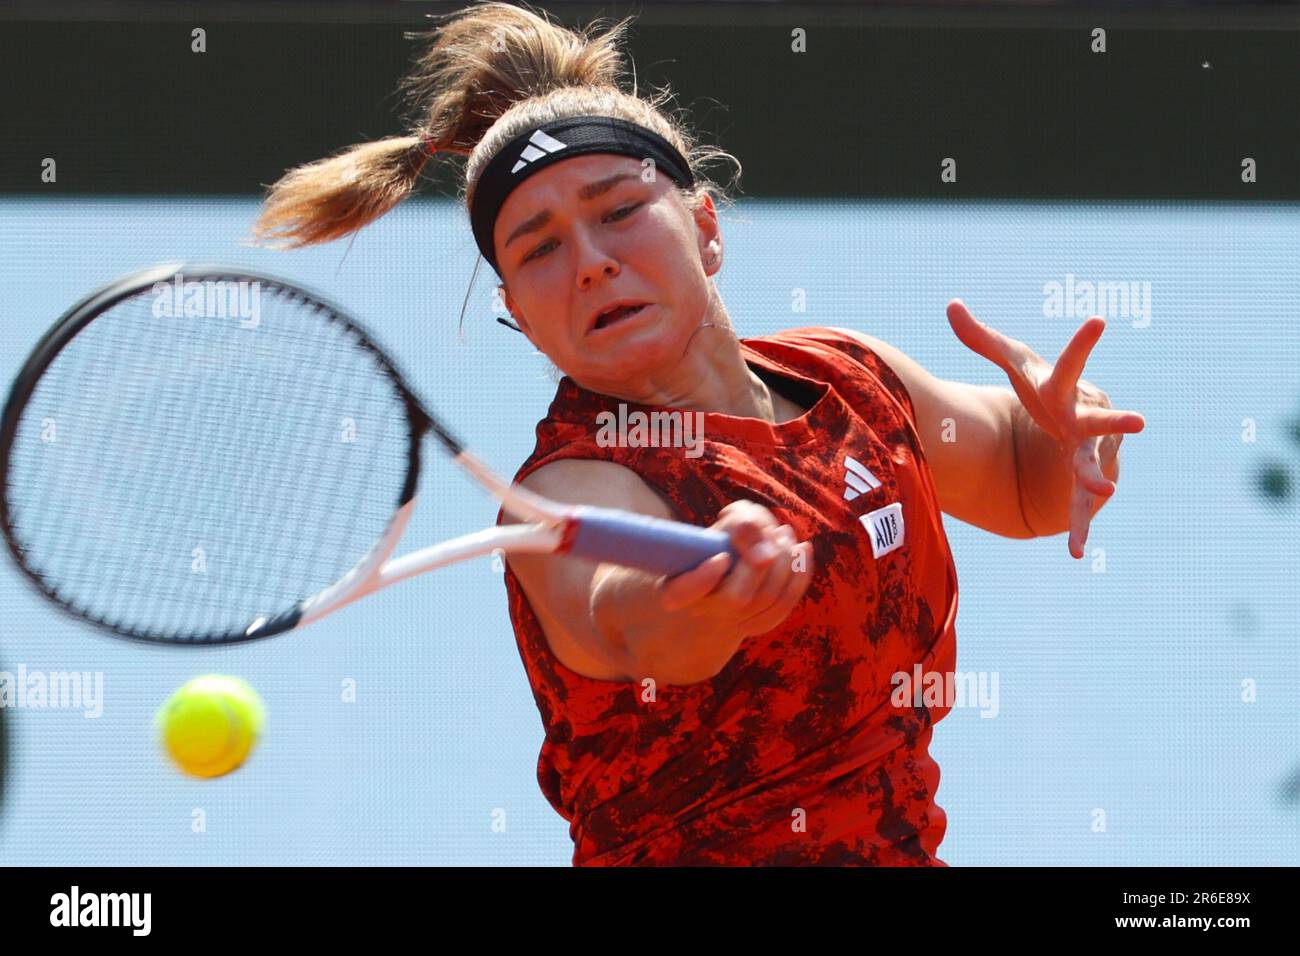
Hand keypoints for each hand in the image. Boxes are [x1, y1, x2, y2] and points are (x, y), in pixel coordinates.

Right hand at [656, 500, 812, 635]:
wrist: (712, 590)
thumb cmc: (711, 550)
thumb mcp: (715, 529)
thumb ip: (738, 522)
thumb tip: (766, 537)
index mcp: (676, 590)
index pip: (686, 591)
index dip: (704, 577)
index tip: (720, 558)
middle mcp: (703, 612)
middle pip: (737, 597)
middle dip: (760, 561)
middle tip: (770, 532)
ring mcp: (732, 623)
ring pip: (766, 599)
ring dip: (784, 561)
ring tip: (784, 534)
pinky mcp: (758, 624)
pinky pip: (785, 604)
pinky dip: (799, 573)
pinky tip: (802, 549)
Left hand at [946, 300, 1145, 558]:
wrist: (1068, 417)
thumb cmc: (1041, 386)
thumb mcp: (1012, 362)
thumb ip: (981, 338)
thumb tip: (951, 305)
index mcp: (1063, 388)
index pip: (1070, 363)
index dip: (1082, 343)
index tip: (1099, 321)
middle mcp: (1083, 417)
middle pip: (1099, 418)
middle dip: (1117, 420)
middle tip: (1138, 419)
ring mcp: (1087, 449)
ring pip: (1093, 466)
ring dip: (1097, 477)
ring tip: (1104, 488)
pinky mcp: (1083, 477)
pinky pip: (1081, 505)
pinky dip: (1079, 526)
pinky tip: (1076, 551)